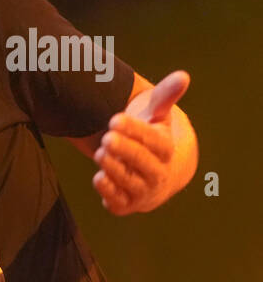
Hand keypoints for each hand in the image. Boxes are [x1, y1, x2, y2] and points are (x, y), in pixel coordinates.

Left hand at [92, 70, 189, 215]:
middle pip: (144, 163)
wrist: (150, 174)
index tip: (115, 119)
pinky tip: (99, 178)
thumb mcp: (156, 117)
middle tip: (107, 137)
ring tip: (100, 153)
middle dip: (125, 150)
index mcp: (167, 150)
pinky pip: (118, 202)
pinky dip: (109, 193)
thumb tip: (182, 76)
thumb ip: (164, 98)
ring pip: (130, 182)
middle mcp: (159, 174)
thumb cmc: (150, 139)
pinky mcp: (125, 205)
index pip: (156, 142)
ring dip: (114, 168)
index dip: (136, 131)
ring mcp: (143, 191)